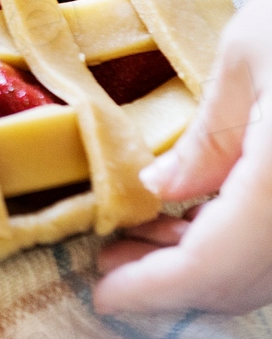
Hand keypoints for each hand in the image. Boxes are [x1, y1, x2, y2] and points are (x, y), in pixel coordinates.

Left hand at [94, 0, 271, 314]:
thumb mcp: (247, 62)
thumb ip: (207, 142)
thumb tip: (160, 194)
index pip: (212, 266)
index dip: (153, 290)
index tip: (103, 295)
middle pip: (240, 280)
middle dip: (169, 283)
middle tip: (108, 261)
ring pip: (265, 269)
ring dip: (200, 265)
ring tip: (139, 236)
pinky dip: (235, 243)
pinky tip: (193, 217)